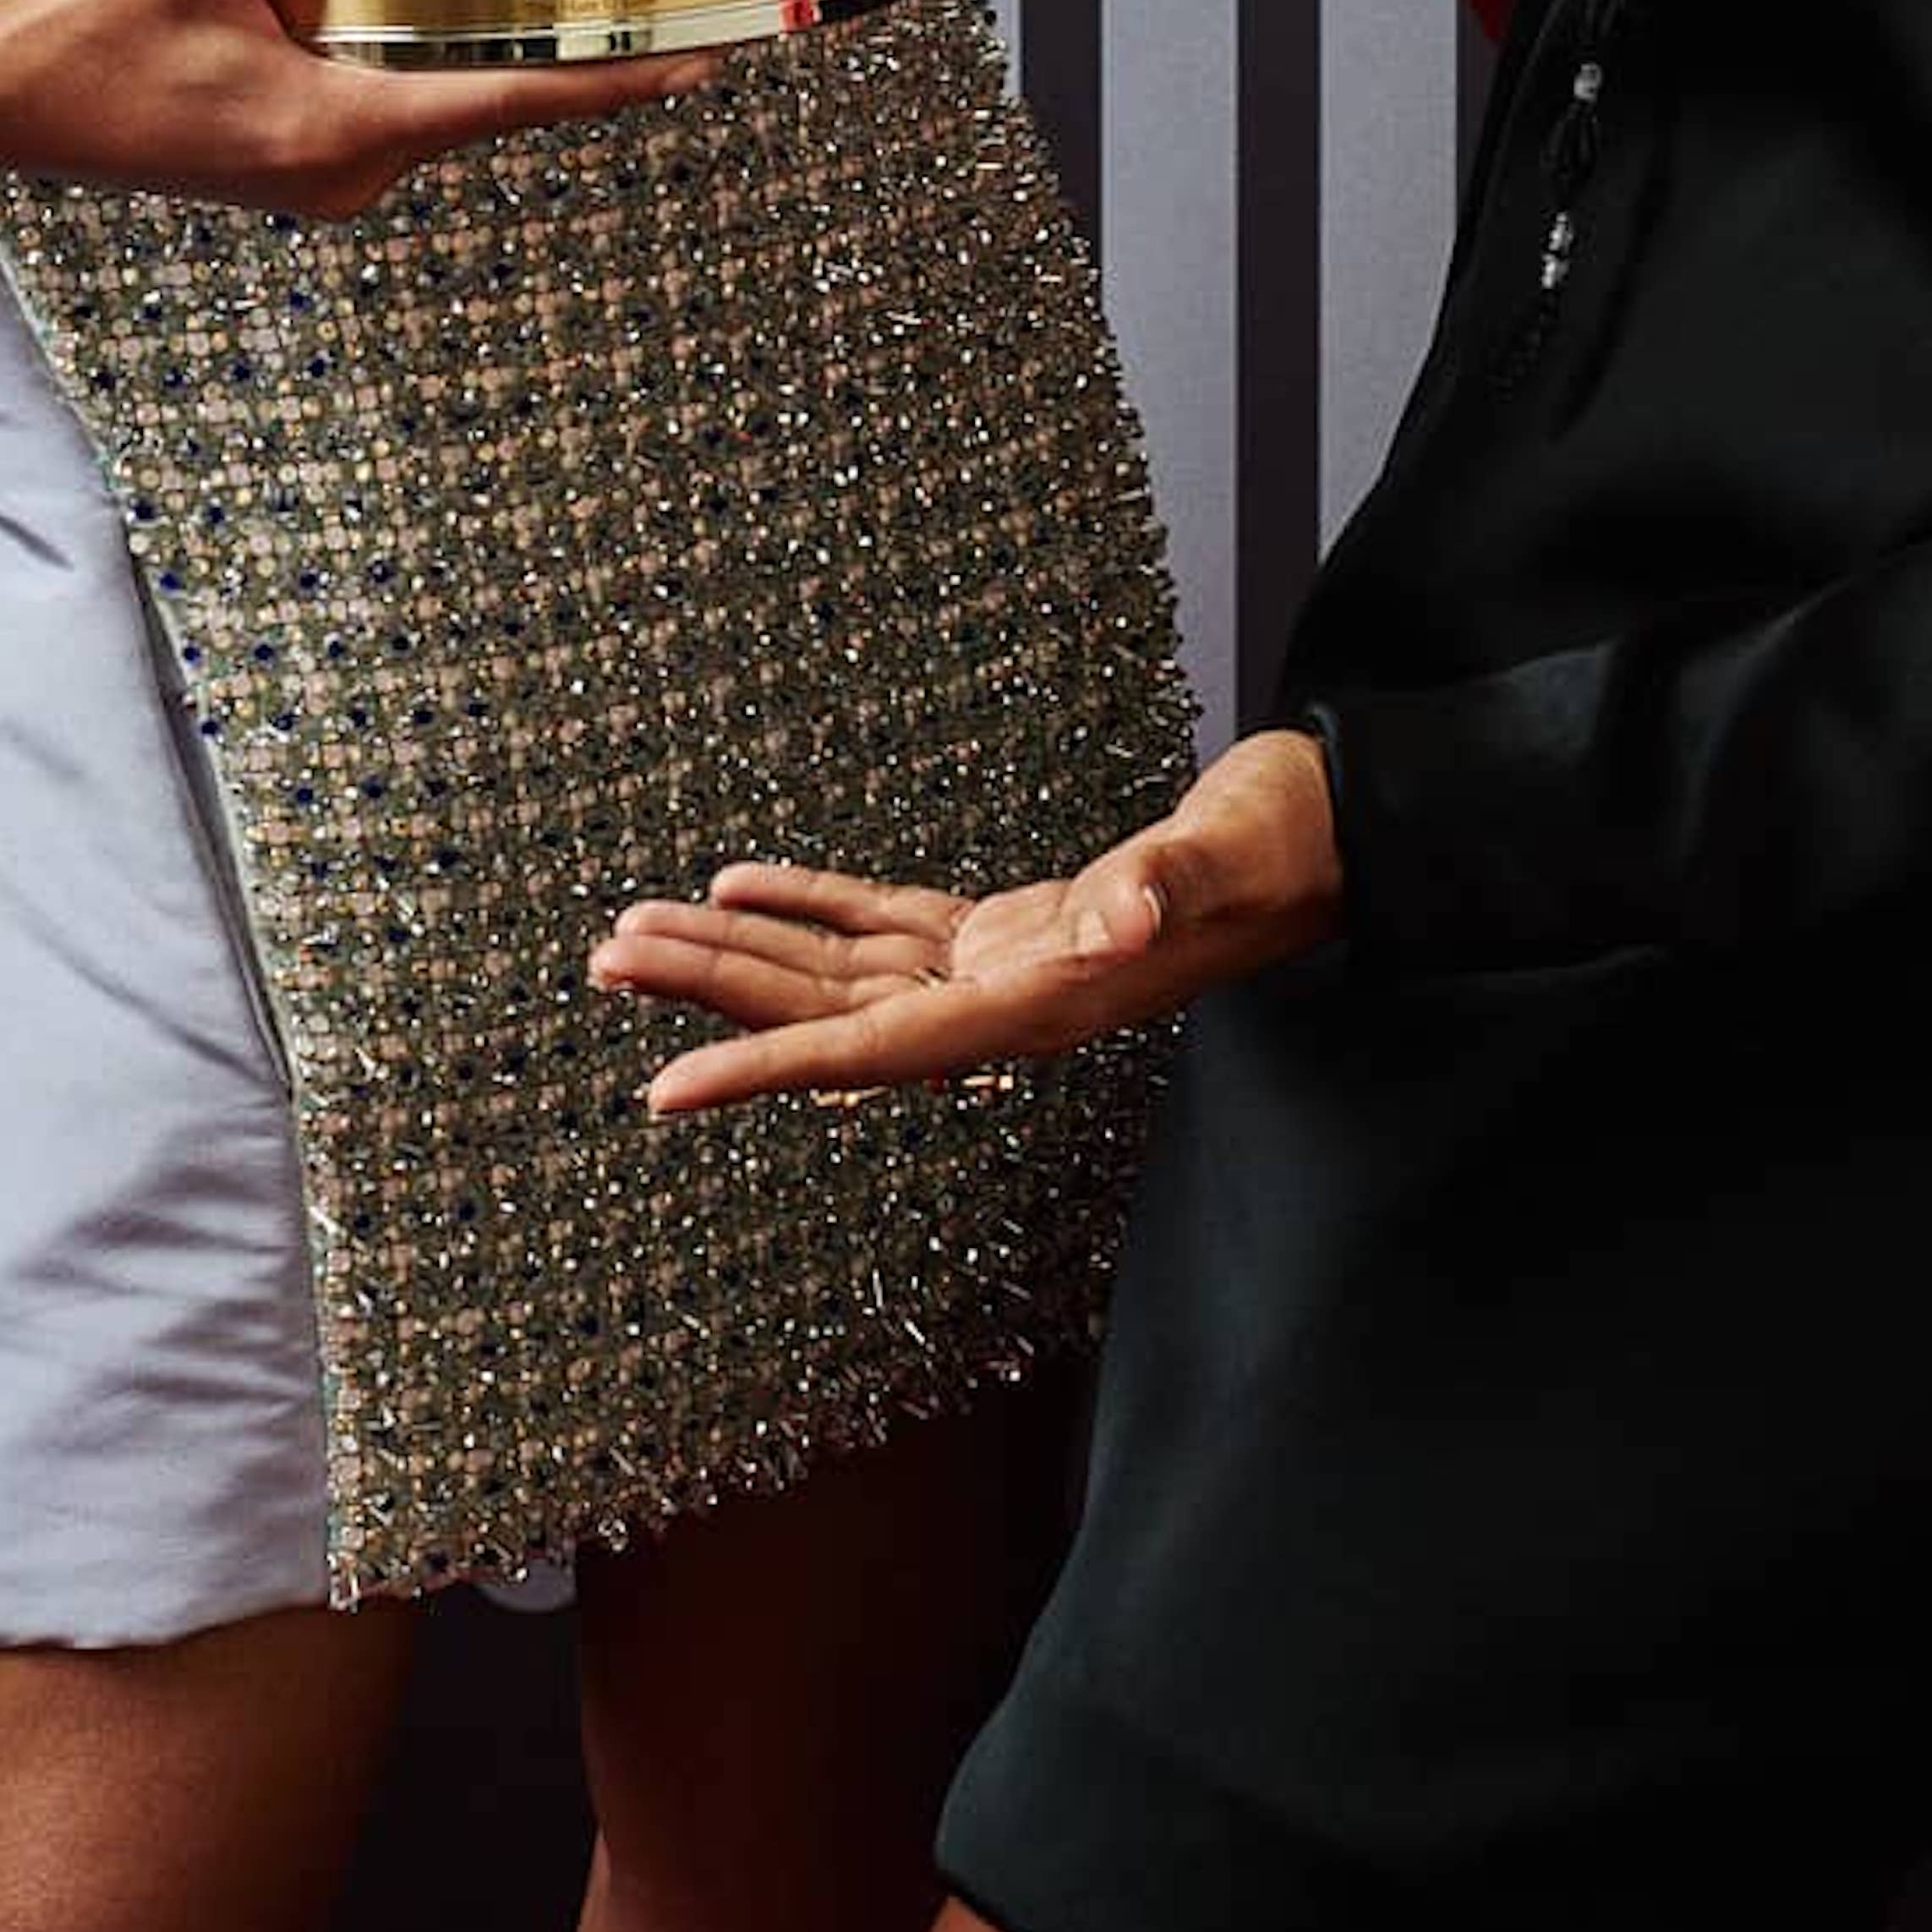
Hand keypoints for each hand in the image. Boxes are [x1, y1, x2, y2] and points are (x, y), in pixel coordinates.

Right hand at [0, 0, 712, 212]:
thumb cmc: (86, 33)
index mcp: (339, 129)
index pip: (514, 98)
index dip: (618, 78)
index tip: (701, 65)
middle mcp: (341, 168)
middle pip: (466, 80)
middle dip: (495, 13)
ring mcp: (312, 170)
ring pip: (407, 74)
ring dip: (405, 15)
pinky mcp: (283, 153)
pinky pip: (361, 79)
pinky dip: (363, 31)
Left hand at [594, 728, 1343, 1114]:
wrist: (1328, 843)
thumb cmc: (1284, 848)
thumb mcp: (1229, 857)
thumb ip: (1171, 892)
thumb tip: (1122, 923)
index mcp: (1040, 1004)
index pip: (873, 1050)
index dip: (764, 1067)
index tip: (663, 1088)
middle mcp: (1005, 1002)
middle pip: (828, 1012)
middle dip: (714, 993)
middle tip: (602, 963)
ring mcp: (1002, 966)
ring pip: (839, 969)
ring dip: (739, 950)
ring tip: (634, 932)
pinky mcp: (1010, 925)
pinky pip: (886, 923)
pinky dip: (812, 903)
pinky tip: (745, 884)